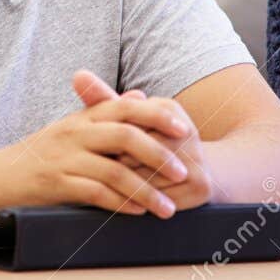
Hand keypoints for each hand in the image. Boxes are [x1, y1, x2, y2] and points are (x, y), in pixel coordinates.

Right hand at [0, 70, 195, 216]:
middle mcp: (74, 133)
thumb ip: (106, 111)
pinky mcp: (56, 185)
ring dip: (146, 190)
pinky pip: (95, 193)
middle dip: (159, 154)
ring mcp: (64, 159)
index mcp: (82, 117)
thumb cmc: (40, 152)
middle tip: (183, 172)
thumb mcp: (72, 125)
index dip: (157, 116)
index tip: (184, 129)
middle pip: (124, 136)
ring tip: (168, 208)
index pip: (125, 108)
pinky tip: (138, 212)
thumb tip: (142, 96)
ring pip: (114, 171)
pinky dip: (121, 204)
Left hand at [74, 71, 214, 210]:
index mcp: (167, 109)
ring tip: (101, 187)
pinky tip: (123, 205)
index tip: (91, 147)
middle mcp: (187, 131)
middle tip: (92, 170)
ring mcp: (197, 159)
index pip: (127, 124)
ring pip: (146, 176)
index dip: (108, 139)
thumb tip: (78, 74)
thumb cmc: (147, 142)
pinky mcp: (201, 187)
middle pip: (135, 151)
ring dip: (123, 186)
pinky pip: (162, 197)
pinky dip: (141, 203)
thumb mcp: (125, 118)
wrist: (193, 173)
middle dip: (113, 163)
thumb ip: (102, 99)